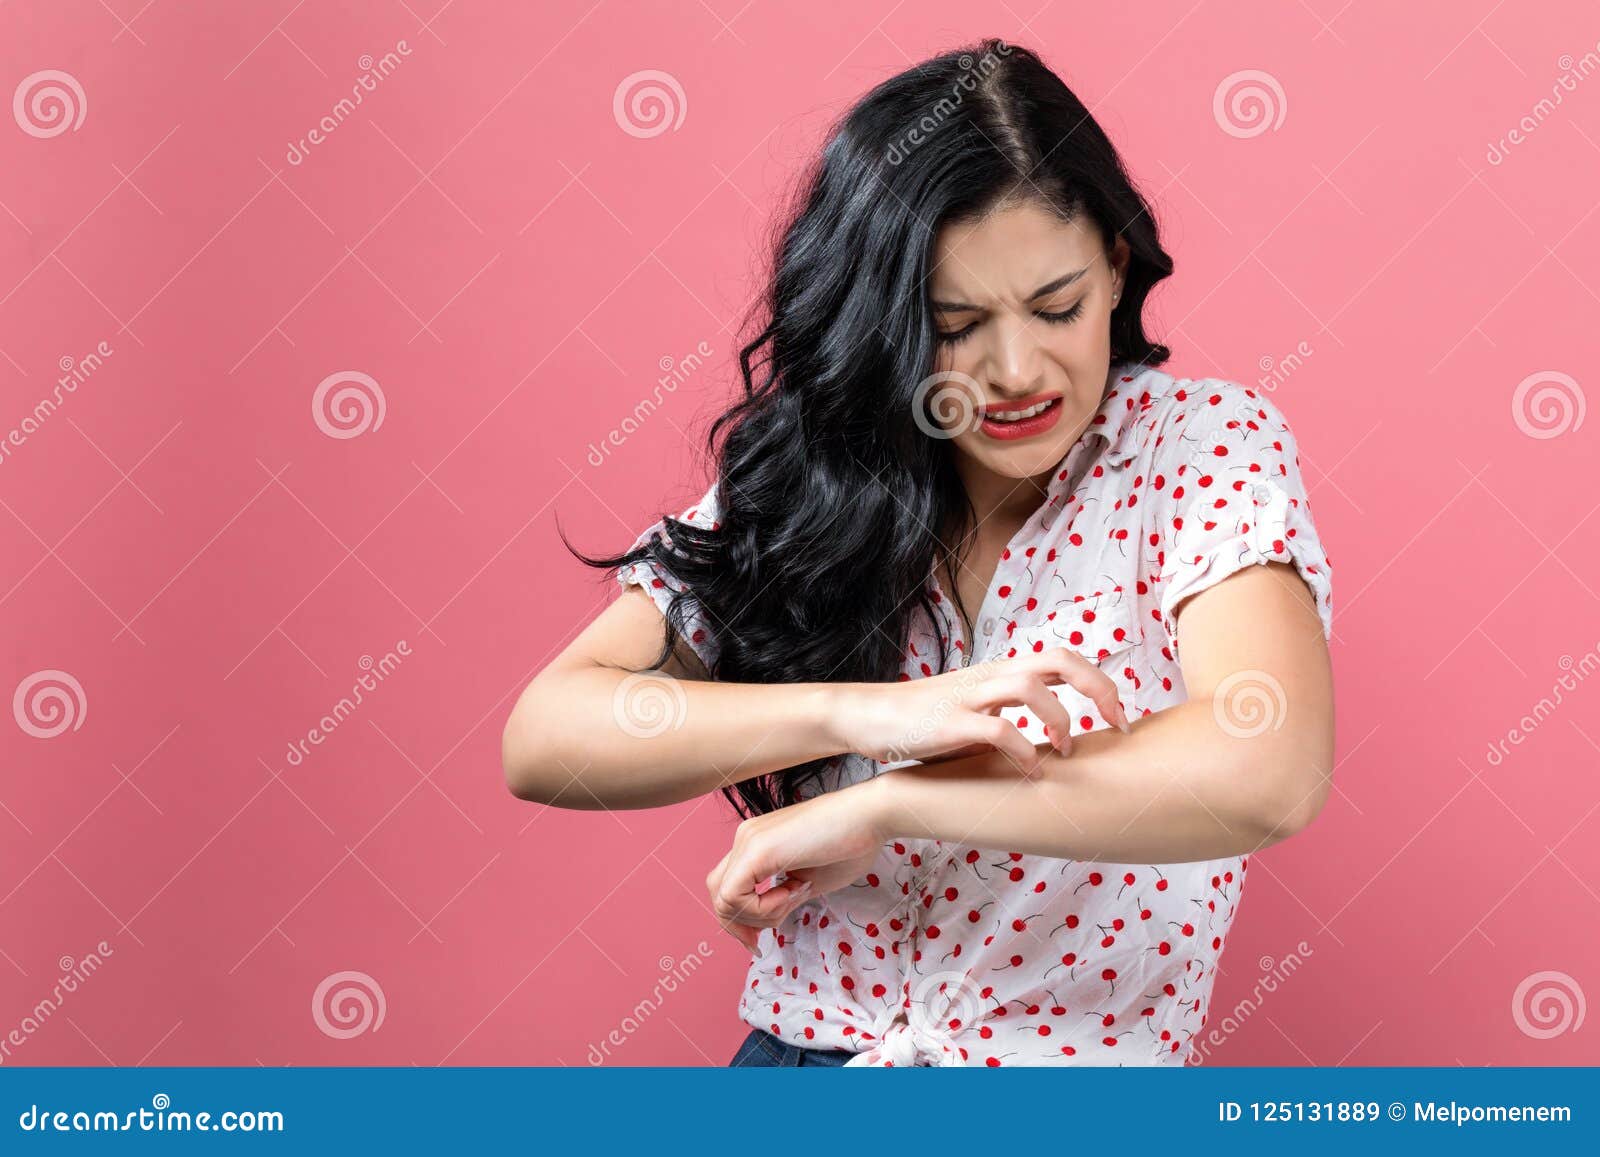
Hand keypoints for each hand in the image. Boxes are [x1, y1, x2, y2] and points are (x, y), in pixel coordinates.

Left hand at [705, 781, 888, 953]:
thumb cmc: (851, 844)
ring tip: (796, 897)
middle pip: (717, 894)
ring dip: (759, 916)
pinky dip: (762, 909)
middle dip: (739, 925)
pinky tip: (794, 893)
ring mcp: (748, 841)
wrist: (872, 815)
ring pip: (723, 899)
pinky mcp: (758, 849)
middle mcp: (745, 839)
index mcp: (756, 844)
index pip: (727, 887)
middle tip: (762, 941)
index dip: (740, 920)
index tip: (759, 940)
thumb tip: (769, 920)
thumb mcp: (809, 882)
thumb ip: (783, 899)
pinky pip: (735, 896)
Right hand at [833, 647, 1131, 771]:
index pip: (1064, 658)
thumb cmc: (927, 719)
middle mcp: (991, 676)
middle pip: (1059, 659)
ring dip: (1060, 719)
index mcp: (1002, 672)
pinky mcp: (950, 722)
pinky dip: (1024, 752)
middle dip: (1098, 689)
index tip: (1121, 719)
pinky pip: (998, 730)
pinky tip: (1032, 773)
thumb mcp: (978, 711)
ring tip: (1066, 750)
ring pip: (1031, 687)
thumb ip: (1014, 716)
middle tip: (1117, 726)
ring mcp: (971, 696)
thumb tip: (1058, 743)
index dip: (1101, 683)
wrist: (869, 716)